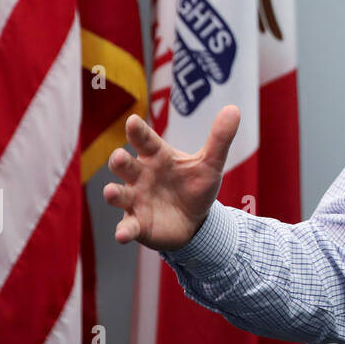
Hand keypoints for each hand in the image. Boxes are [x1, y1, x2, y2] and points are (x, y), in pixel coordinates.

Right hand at [103, 106, 239, 251]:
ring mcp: (136, 200)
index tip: (132, 121)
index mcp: (157, 156)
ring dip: (113, 193)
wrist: (196, 220)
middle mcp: (141, 176)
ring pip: (119, 194)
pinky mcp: (138, 224)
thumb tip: (233, 109)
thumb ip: (220, 138)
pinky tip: (123, 235)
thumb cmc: (196, 185)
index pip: (145, 140)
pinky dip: (124, 231)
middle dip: (119, 161)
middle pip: (124, 165)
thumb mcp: (210, 163)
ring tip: (111, 192)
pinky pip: (127, 227)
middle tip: (120, 157)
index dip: (138, 131)